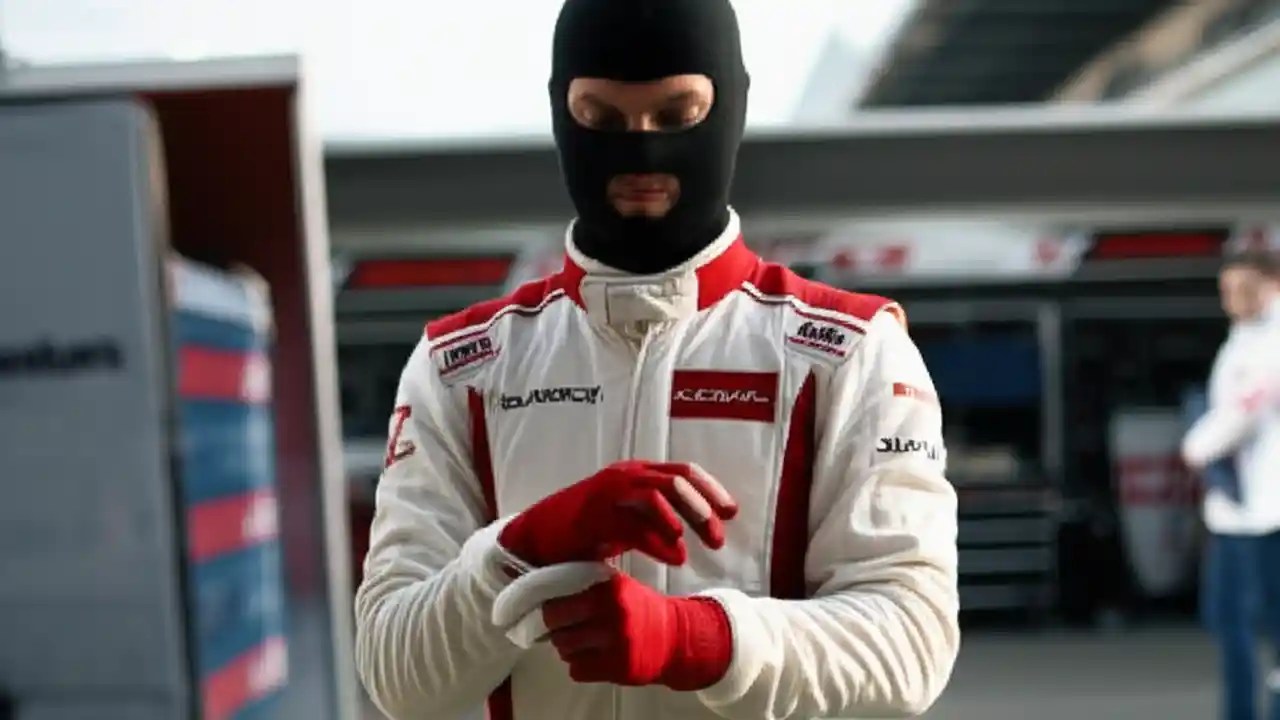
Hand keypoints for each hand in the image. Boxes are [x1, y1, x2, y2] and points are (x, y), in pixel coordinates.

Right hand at [499, 461, 737, 566]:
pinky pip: (634, 525)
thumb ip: (658, 520)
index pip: (684, 471)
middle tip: (718, 539)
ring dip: (684, 520)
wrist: (539, 537)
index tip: (731, 513)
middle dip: (703, 509)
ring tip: (695, 548)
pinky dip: (658, 542)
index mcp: (637, 473)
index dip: (711, 490)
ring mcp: (609, 493)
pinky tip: (673, 558)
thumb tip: (693, 532)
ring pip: (657, 495)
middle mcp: (625, 476)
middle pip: (676, 482)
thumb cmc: (588, 529)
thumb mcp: (630, 520)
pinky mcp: (594, 516)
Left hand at [542, 573, 731, 690]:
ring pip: (565, 648)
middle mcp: (613, 613)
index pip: (561, 596)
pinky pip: (577, 670)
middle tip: (559, 626)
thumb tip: (550, 589)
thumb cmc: (642, 610)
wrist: (675, 637)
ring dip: (566, 647)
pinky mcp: (618, 667)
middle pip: (557, 623)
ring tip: (579, 642)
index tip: (551, 607)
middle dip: (554, 626)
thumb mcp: (619, 586)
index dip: (552, 604)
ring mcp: (616, 642)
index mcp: (610, 589)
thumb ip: (589, 585)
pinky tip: (591, 657)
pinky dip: (579, 666)